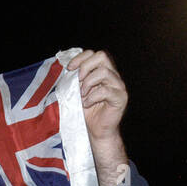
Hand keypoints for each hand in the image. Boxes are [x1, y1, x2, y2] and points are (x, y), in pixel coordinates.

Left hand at [67, 50, 127, 185]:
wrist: (95, 131)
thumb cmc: (86, 112)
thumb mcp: (77, 91)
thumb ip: (75, 78)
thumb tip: (66, 67)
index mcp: (103, 71)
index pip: (94, 54)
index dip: (80, 58)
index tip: (69, 69)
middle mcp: (113, 76)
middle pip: (102, 56)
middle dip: (85, 67)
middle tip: (78, 82)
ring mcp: (119, 86)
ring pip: (104, 72)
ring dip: (88, 83)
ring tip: (82, 95)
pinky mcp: (121, 97)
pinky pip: (106, 90)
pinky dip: (92, 97)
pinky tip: (87, 104)